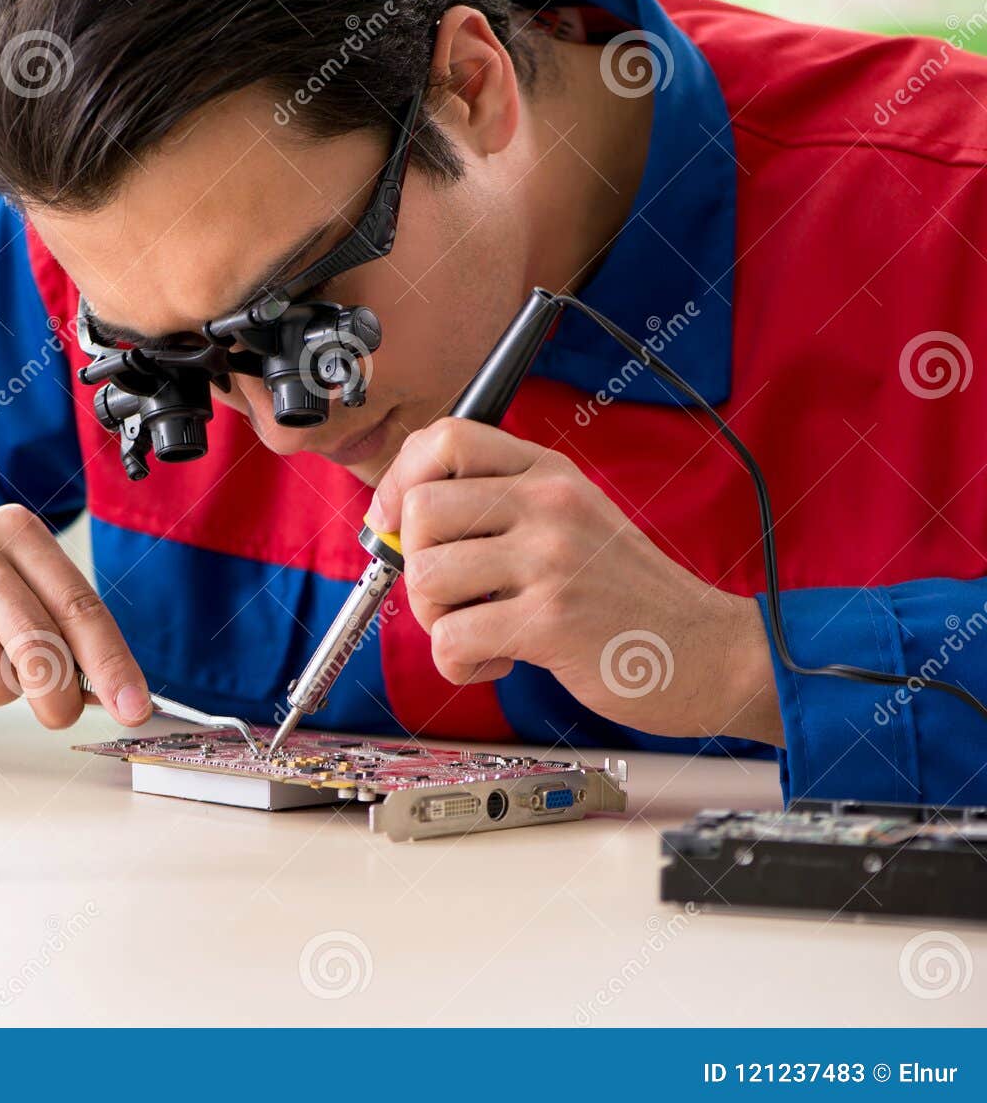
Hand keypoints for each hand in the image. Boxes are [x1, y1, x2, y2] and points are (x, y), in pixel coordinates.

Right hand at [0, 507, 152, 729]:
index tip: (134, 710)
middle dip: (60, 698)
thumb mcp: (23, 577)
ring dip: (0, 692)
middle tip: (60, 712)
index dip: (112, 665)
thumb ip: (68, 626)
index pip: (78, 606)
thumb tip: (117, 695)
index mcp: (16, 529)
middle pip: (38, 649)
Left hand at [365, 419, 783, 742]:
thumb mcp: (571, 521)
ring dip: (437, 619)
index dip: (400, 480)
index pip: (445, 437)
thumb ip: (497, 508)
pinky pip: (451, 639)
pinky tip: (498, 662)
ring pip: (426, 575)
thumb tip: (396, 518)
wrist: (709, 653)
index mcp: (549, 473)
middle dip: (415, 565)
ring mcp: (552, 560)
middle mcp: (550, 505)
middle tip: (455, 598)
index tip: (394, 523)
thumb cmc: (628, 596)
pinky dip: (458, 665)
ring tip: (481, 631)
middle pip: (421, 510)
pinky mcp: (551, 621)